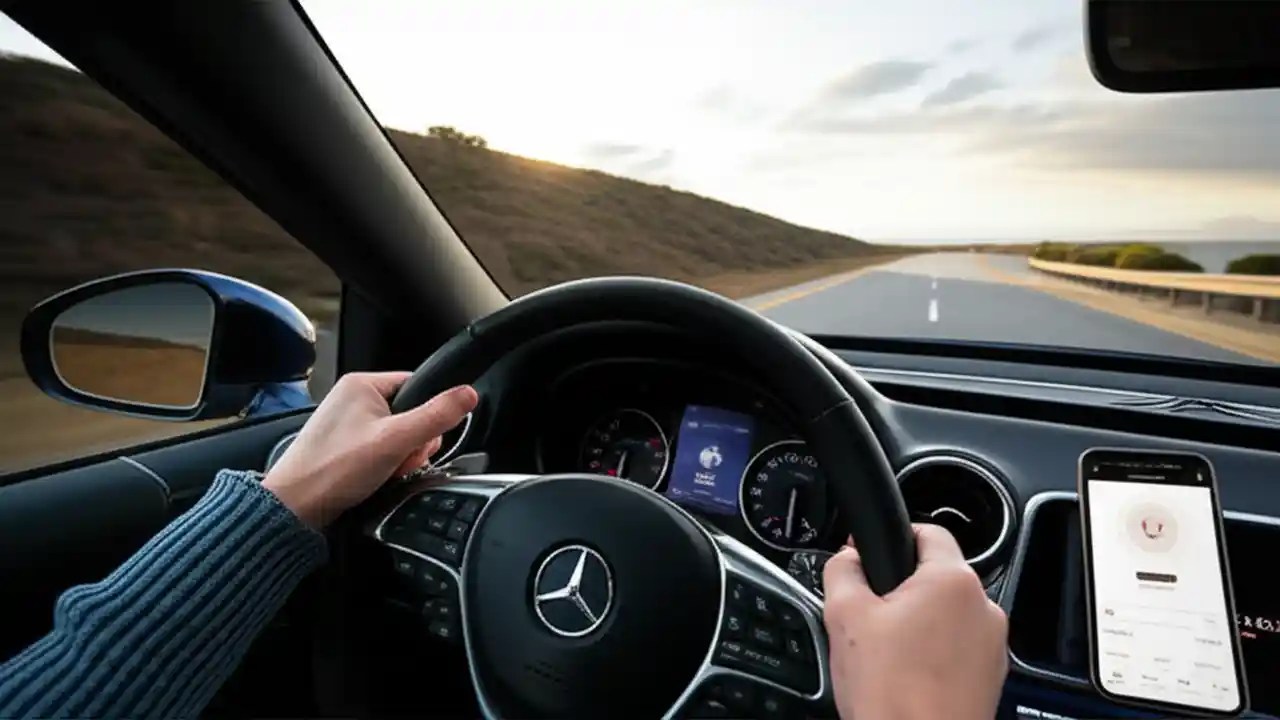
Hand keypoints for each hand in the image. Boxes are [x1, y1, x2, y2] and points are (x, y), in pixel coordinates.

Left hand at [263, 372, 477, 527]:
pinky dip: (385, 465)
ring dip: (401, 457)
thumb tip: (468, 395)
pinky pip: (381, 449)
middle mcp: (353, 398)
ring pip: (398, 435)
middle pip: (411, 413)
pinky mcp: (345, 446)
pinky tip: (376, 477)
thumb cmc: (334, 470)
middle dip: (414, 443)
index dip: (429, 414)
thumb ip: (436, 416)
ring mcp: (348, 423)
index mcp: (363, 384)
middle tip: (398, 459)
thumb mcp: (396, 440)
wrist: (295, 507)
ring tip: (384, 471)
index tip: (422, 439)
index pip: (418, 385)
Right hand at [823, 524, 1007, 719]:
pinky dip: (933, 654)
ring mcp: (992, 646)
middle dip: (901, 590)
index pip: (928, 531)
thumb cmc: (891, 694)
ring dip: (918, 624)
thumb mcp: (844, 617)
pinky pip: (957, 648)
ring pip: (946, 615)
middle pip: (936, 577)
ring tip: (887, 655)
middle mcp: (984, 608)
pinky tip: (906, 676)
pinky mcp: (991, 676)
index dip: (894, 536)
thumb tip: (846, 559)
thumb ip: (842, 571)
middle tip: (869, 617)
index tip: (869, 554)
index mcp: (953, 582)